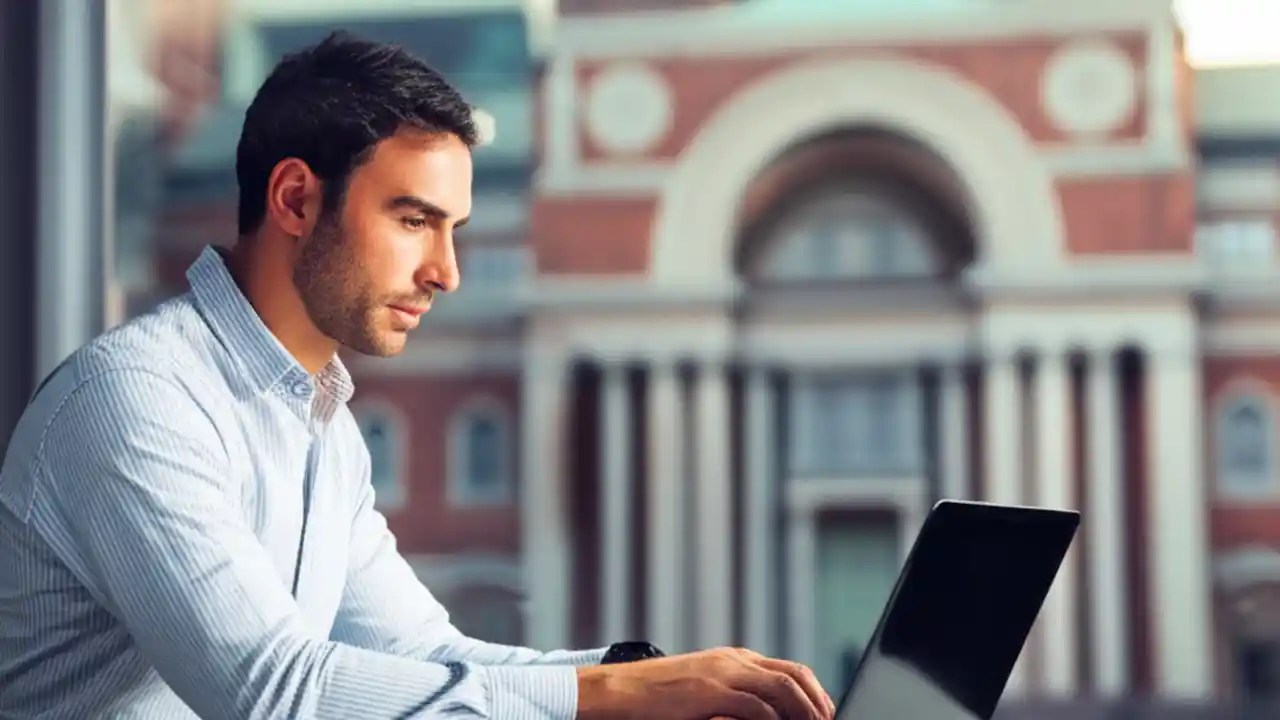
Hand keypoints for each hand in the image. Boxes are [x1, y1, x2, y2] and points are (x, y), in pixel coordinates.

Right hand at [577, 647, 834, 719]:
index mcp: (734, 659)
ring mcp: (721, 674)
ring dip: (803, 713)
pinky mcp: (709, 692)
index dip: (816, 694)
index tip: (826, 716)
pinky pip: (755, 707)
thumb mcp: (702, 689)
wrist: (617, 691)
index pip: (790, 671)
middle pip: (794, 676)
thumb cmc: (655, 697)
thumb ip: (734, 696)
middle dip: (818, 704)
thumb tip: (766, 714)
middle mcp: (733, 661)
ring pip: (782, 689)